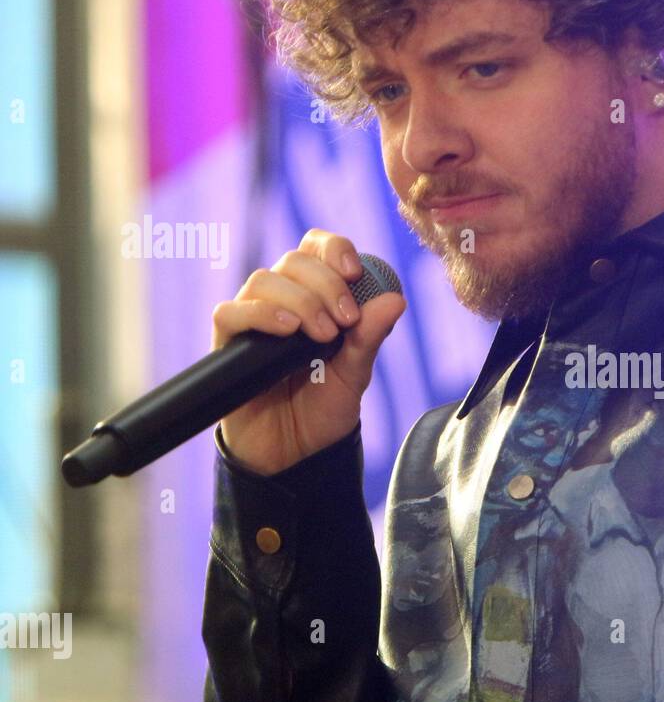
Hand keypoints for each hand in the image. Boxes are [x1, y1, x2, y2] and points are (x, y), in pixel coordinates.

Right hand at [212, 229, 405, 475]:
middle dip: (326, 284)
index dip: (334, 248)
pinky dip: (260, 313)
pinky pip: (230, 311)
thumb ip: (370, 336)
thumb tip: (397, 300)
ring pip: (264, 280)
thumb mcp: (355, 373)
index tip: (355, 272)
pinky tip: (287, 330)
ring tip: (322, 335)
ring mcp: (252, 319)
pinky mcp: (228, 344)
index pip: (316, 248)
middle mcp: (280, 300)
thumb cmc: (323, 408)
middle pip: (294, 260)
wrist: (294, 453)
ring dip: (299, 300)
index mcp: (314, 296)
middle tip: (346, 321)